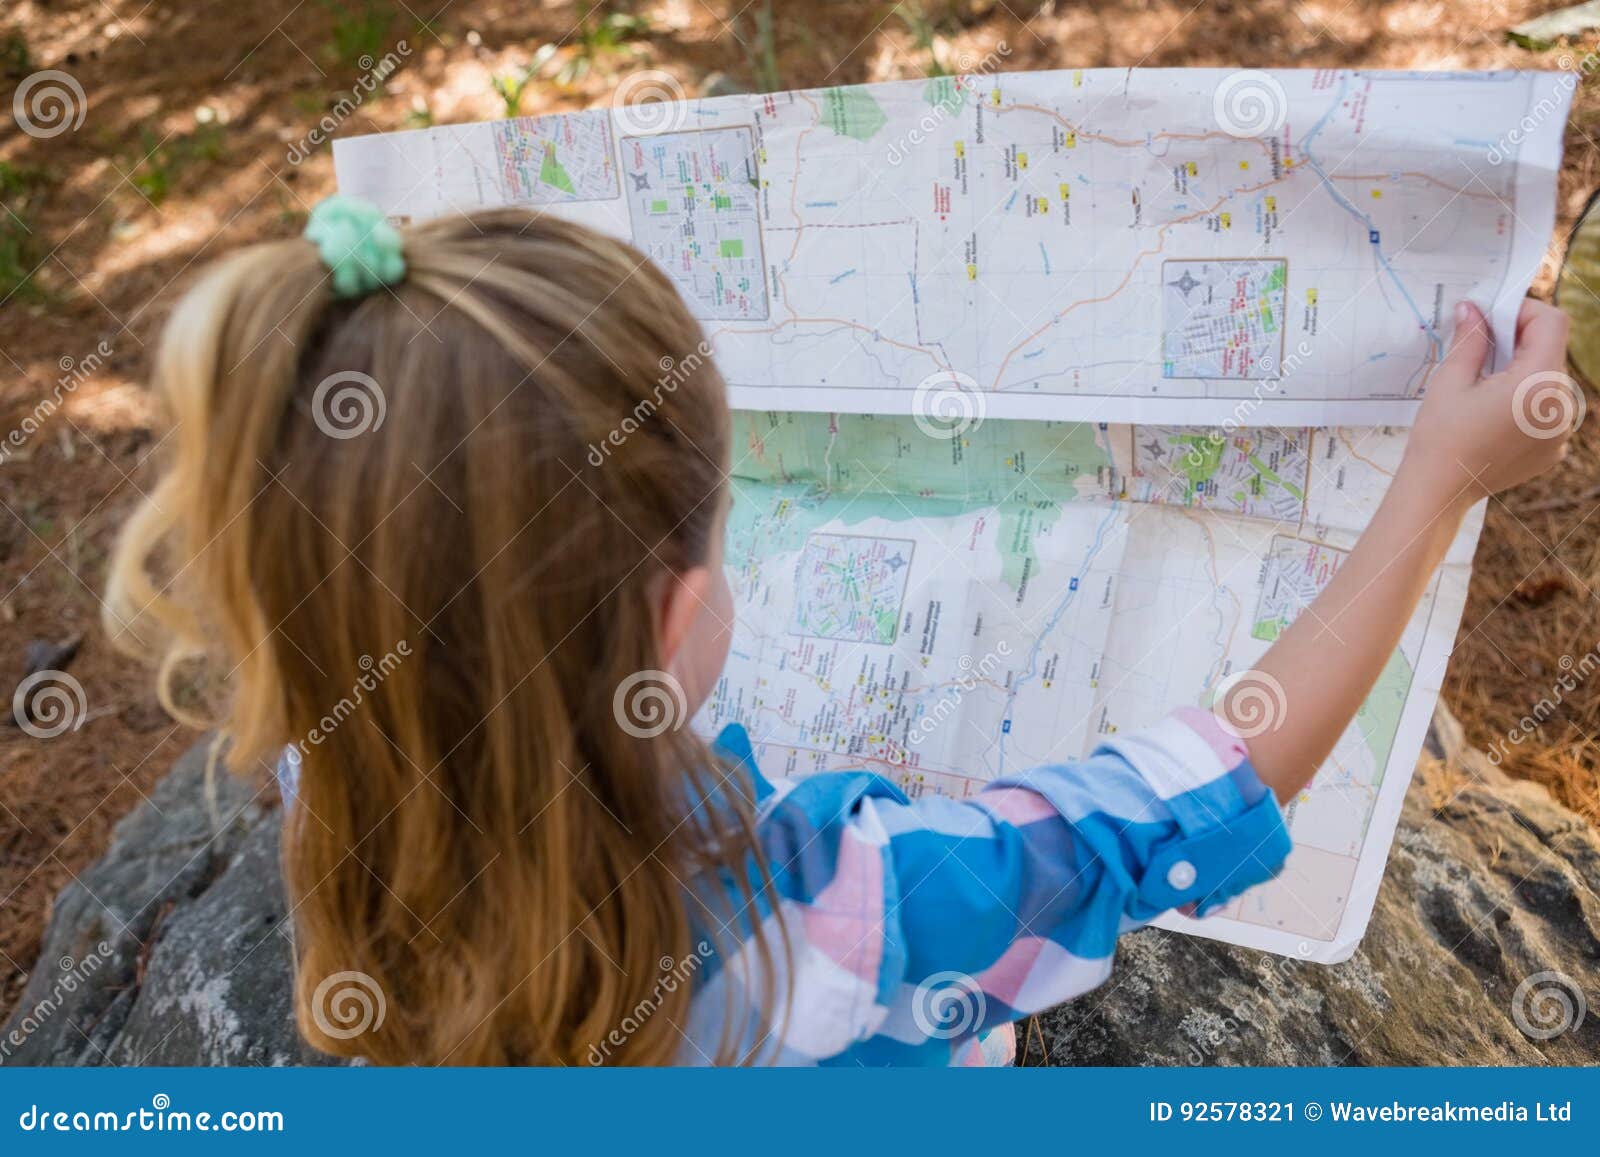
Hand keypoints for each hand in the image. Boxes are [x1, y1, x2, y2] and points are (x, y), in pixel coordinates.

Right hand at [1401, 299, 1575, 511]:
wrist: (1439, 492)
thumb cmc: (1439, 438)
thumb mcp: (1450, 380)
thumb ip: (1470, 339)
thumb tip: (1472, 308)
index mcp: (1538, 384)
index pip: (1551, 323)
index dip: (1522, 310)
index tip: (1492, 316)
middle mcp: (1561, 406)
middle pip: (1551, 351)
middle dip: (1519, 342)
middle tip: (1481, 351)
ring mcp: (1561, 430)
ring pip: (1550, 380)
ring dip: (1523, 373)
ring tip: (1484, 388)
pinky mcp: (1554, 447)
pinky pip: (1548, 410)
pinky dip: (1526, 404)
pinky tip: (1493, 416)